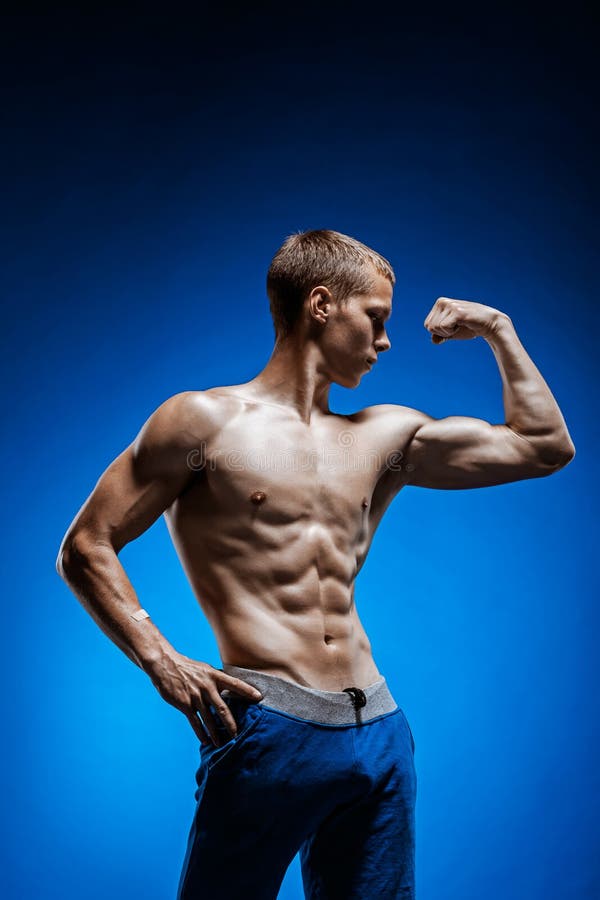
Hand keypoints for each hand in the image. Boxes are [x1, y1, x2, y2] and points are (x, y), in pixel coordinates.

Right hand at [142, 651, 262, 746]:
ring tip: (221, 743)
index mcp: (214, 676)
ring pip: (209, 719)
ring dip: (215, 733)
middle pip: (223, 708)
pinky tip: (205, 740)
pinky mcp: (184, 704)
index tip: (259, 698)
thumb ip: (217, 678)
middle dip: (231, 724)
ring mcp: (195, 697)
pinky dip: (201, 733)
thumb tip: (230, 686)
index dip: (247, 690)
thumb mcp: (205, 668)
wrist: (165, 665)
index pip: (235, 683)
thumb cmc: (187, 667)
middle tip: (238, 735)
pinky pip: (195, 722)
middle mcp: (207, 687)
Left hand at [424, 297, 507, 343]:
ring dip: (449, 332)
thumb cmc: (469, 328)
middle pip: (429, 327)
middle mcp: (442, 301)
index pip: (427, 325)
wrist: (488, 324)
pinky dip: (452, 331)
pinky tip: (463, 324)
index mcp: (439, 303)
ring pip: (436, 328)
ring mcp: (449, 305)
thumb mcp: (451, 332)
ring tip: (460, 325)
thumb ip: (440, 336)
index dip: (439, 332)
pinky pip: (443, 327)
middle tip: (457, 326)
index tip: (452, 327)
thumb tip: (434, 341)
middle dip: (443, 333)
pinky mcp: (456, 311)